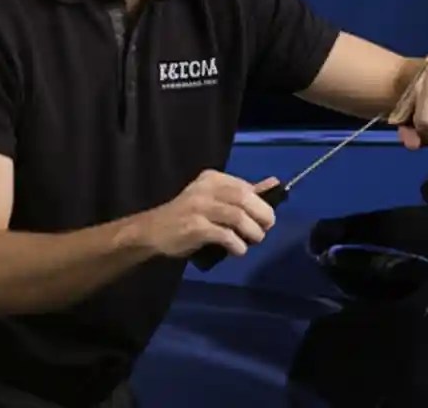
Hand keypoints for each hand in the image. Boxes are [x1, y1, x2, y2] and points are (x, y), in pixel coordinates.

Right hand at [143, 170, 278, 258]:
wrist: (153, 231)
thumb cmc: (187, 216)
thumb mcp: (213, 199)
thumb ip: (242, 193)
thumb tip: (274, 183)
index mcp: (212, 178)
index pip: (245, 187)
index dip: (262, 204)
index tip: (264, 219)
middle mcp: (205, 189)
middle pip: (244, 198)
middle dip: (262, 216)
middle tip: (264, 230)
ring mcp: (199, 207)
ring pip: (238, 217)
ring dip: (252, 233)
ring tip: (251, 241)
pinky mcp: (195, 227)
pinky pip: (225, 235)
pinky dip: (238, 245)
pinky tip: (237, 250)